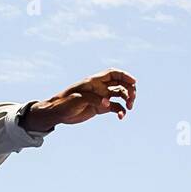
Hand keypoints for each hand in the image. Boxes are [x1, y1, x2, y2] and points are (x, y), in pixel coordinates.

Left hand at [22, 69, 136, 131]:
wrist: (57, 113)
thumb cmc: (64, 102)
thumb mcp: (78, 99)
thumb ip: (94, 99)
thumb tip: (108, 104)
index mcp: (94, 81)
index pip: (113, 74)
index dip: (125, 76)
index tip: (134, 82)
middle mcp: (100, 88)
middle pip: (120, 84)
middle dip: (129, 89)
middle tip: (131, 99)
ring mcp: (101, 97)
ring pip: (120, 96)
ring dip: (127, 100)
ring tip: (129, 108)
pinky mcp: (100, 108)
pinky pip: (114, 108)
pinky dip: (120, 111)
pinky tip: (121, 117)